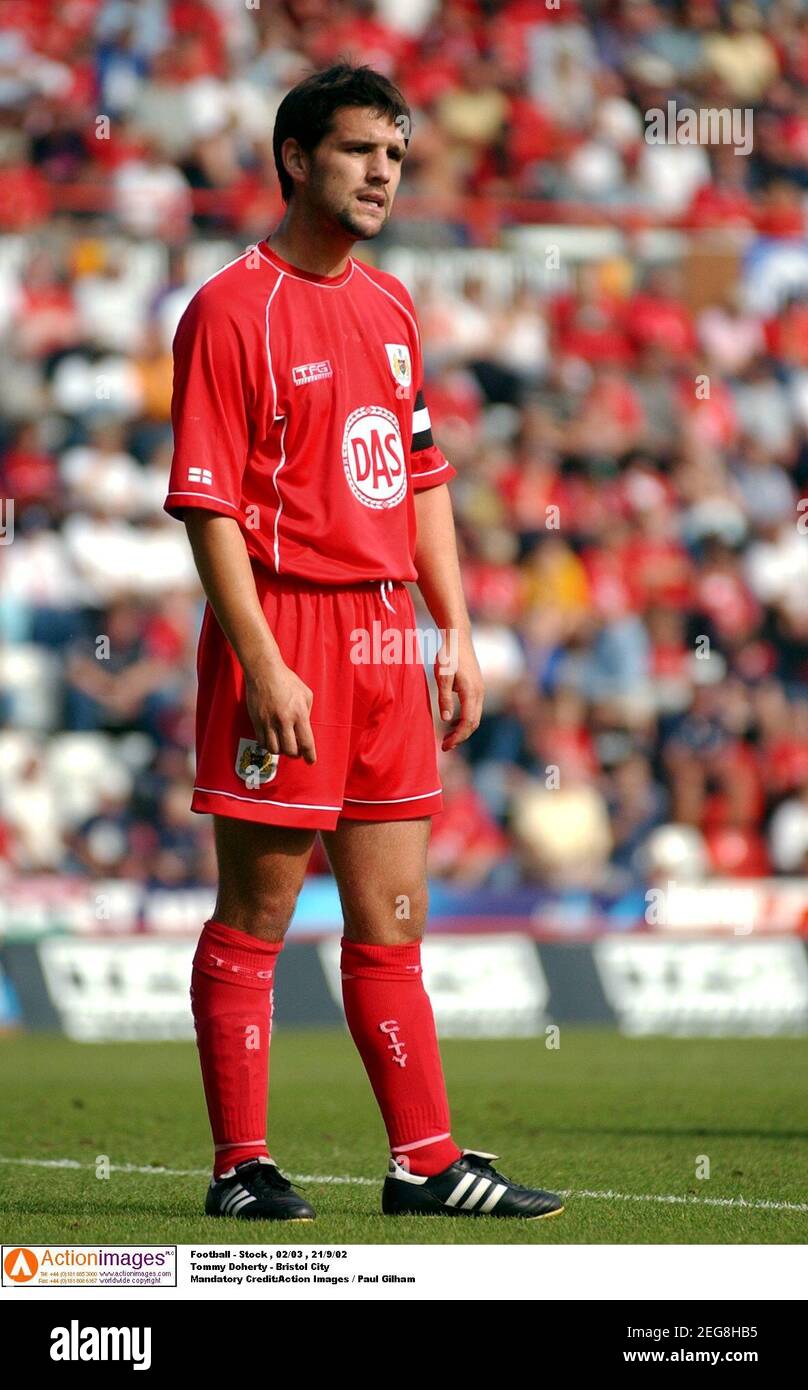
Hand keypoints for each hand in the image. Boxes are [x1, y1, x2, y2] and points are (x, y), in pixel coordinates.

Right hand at [245, 660, 316, 763]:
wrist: (264, 672)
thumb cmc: (287, 680)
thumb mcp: (306, 694)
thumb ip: (306, 713)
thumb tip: (304, 729)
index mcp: (299, 714)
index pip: (306, 742)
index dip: (309, 756)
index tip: (310, 761)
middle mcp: (284, 720)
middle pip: (290, 750)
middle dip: (295, 754)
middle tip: (296, 751)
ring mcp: (268, 722)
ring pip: (274, 749)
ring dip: (280, 751)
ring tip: (283, 744)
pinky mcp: (256, 721)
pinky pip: (262, 742)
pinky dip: (268, 745)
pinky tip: (272, 740)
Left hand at [435, 628, 483, 751]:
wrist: (458, 637)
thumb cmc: (448, 655)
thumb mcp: (441, 676)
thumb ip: (444, 698)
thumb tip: (446, 720)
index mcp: (471, 692)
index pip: (468, 722)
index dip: (457, 737)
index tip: (445, 746)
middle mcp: (479, 693)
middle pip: (473, 723)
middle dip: (460, 737)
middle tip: (444, 746)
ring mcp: (480, 690)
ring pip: (475, 717)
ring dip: (463, 729)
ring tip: (447, 737)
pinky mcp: (478, 687)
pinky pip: (474, 709)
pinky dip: (465, 720)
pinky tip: (453, 721)